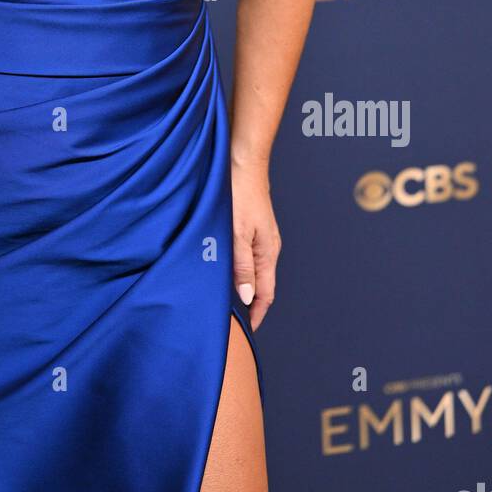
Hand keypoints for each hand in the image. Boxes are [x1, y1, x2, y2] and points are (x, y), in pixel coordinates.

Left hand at [230, 156, 280, 331]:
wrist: (243, 161)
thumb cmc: (240, 192)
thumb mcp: (237, 232)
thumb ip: (241, 265)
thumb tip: (246, 297)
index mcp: (267, 252)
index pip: (265, 294)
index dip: (255, 313)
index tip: (245, 331)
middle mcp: (267, 247)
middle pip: (261, 284)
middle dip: (248, 304)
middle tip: (231, 320)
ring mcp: (260, 236)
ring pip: (253, 270)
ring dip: (242, 286)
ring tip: (225, 299)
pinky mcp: (251, 226)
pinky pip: (247, 255)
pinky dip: (238, 268)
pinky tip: (224, 268)